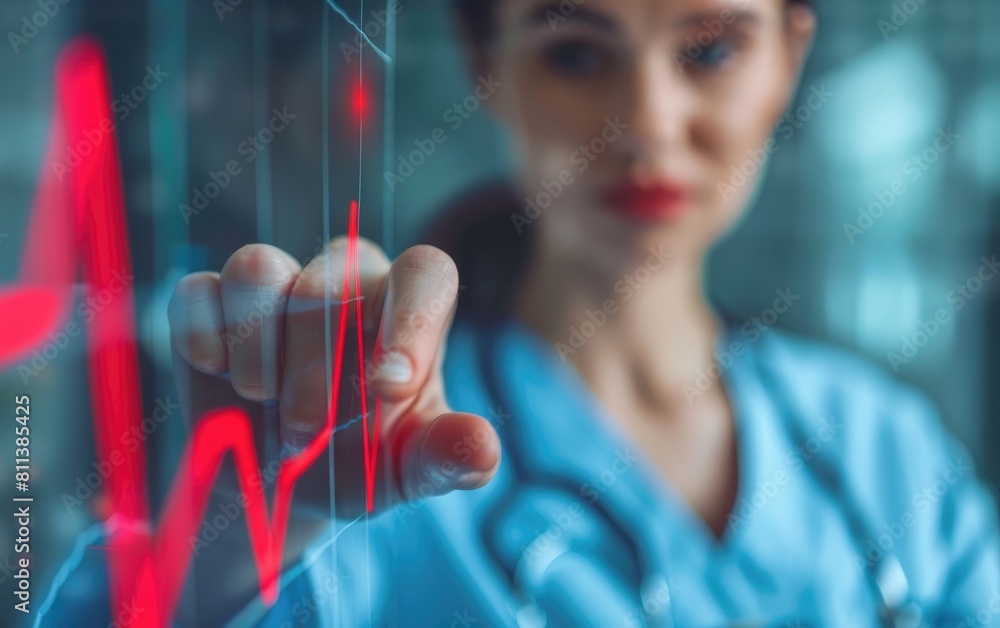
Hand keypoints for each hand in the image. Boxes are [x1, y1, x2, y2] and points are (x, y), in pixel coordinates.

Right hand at [167, 239, 501, 519]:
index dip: (410, 319)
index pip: (424, 273)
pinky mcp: (209, 303)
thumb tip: (480, 449)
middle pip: (333, 276)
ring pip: (258, 267)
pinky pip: (198, 291)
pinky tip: (217, 375)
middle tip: (307, 431)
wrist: (279, 487)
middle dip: (316, 364)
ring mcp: (274, 287)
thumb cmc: (360, 464)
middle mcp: (344, 284)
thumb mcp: (408, 471)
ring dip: (255, 344)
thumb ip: (445, 457)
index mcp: (406, 313)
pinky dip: (202, 337)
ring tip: (262, 398)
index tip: (388, 387)